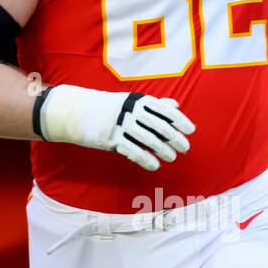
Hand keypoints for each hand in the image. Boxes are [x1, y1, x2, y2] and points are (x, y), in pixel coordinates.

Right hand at [38, 84, 194, 170]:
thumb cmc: (109, 108)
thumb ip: (154, 105)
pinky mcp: (110, 139)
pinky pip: (133, 151)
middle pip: (158, 126)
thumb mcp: (131, 102)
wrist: (77, 111)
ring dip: (163, 150)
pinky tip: (155, 166)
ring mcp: (119, 125)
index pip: (163, 110)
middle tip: (185, 148)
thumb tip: (176, 107)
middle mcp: (130, 111)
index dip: (179, 120)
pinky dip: (146, 159)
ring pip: (147, 140)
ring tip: (172, 158)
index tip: (190, 130)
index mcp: (138, 100)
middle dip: (175, 138)